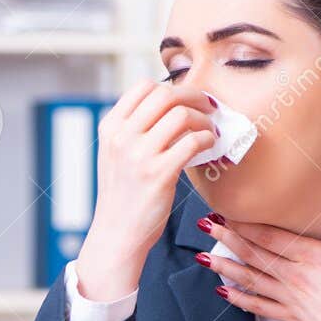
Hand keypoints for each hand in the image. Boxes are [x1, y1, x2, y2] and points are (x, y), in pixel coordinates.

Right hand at [75, 80, 216, 299]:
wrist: (117, 233)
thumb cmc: (122, 195)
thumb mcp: (115, 154)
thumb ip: (133, 129)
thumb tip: (172, 105)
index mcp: (110, 127)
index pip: (143, 87)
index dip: (172, 87)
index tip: (187, 98)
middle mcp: (121, 137)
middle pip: (166, 95)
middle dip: (195, 97)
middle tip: (208, 107)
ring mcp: (139, 155)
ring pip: (182, 115)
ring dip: (204, 119)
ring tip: (210, 131)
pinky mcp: (159, 173)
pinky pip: (193, 141)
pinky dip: (207, 139)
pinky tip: (209, 146)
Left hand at [197, 181, 320, 320]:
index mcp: (314, 256)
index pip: (270, 236)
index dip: (245, 224)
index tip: (227, 212)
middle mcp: (296, 277)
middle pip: (254, 254)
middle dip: (227, 238)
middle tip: (206, 225)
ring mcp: (291, 299)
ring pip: (250, 279)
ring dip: (224, 267)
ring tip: (203, 257)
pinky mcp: (291, 318)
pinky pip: (259, 307)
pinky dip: (239, 299)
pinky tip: (223, 291)